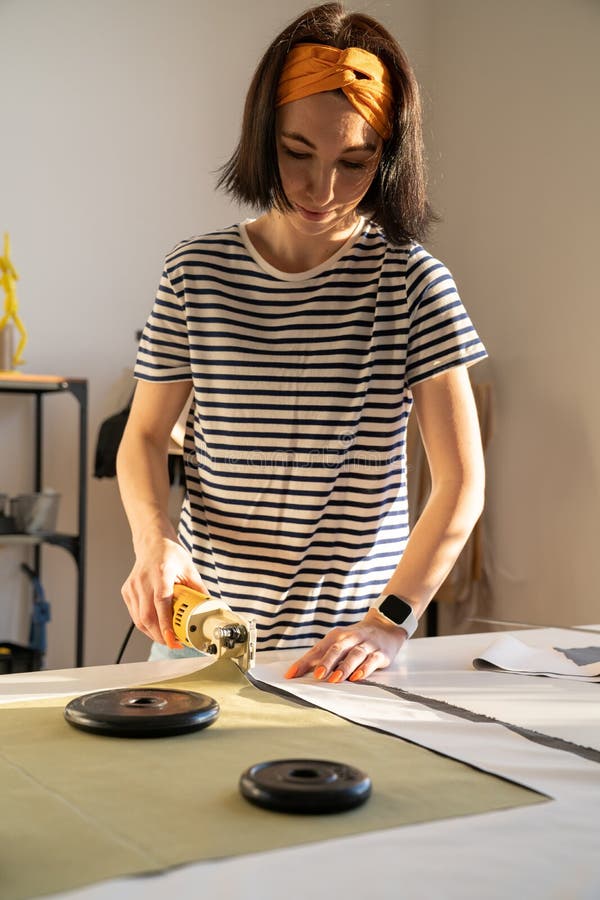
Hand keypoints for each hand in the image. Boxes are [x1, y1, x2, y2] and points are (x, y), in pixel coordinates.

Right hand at [121, 537, 207, 646]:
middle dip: (160, 635)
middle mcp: (143, 581)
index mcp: (161, 574)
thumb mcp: (190, 569)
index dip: (166, 625)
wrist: (152, 543)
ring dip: (153, 633)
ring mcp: (133, 586)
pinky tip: (156, 627)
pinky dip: (145, 625)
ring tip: (167, 638)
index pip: (161, 603)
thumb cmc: (170, 554)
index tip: (173, 640)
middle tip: (174, 643)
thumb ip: (199, 590)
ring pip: (139, 619)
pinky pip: (135, 615)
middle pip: (147, 616)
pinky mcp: (127, 591)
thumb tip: (210, 608)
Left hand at [284, 608, 407, 683]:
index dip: (304, 662)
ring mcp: (367, 645)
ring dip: (344, 667)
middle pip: (336, 649)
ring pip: (354, 655)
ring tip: (334, 679)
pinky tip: (357, 677)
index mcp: (337, 636)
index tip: (291, 674)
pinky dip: (364, 669)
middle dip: (326, 662)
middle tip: (317, 675)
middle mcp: (351, 638)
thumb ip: (321, 657)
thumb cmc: (356, 639)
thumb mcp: (339, 643)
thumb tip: (298, 672)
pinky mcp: (381, 653)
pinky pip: (372, 661)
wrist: (386, 625)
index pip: (318, 649)